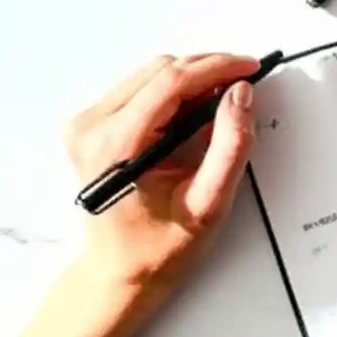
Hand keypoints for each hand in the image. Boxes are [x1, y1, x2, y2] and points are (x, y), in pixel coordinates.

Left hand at [65, 53, 259, 292]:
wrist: (120, 269)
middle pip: (160, 70)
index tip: (249, 67)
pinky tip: (196, 111)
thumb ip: (230, 146)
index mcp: (114, 146)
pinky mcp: (92, 124)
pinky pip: (141, 87)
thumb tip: (241, 96)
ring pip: (151, 73)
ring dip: (193, 79)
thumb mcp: (208, 203)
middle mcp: (91, 128)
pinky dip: (176, 90)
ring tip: (222, 103)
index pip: (171, 82)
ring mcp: (87, 123)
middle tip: (242, 87)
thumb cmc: (158, 247)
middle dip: (208, 70)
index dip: (217, 67)